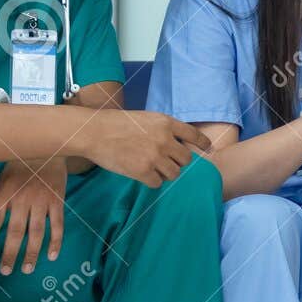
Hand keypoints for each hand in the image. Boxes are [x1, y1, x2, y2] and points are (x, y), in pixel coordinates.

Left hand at [0, 159, 67, 274]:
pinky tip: (51, 256)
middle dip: (10, 254)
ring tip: (26, 269)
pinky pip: (57, 225)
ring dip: (31, 253)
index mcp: (5, 193)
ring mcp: (42, 201)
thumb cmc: (19, 164)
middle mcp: (23, 199)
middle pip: (16, 232)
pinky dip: (55, 242)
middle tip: (6, 271)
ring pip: (36, 233)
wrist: (46, 148)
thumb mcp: (2, 179)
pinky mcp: (57, 201)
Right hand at [82, 109, 210, 186]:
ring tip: (150, 167)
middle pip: (185, 160)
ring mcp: (155, 156)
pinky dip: (151, 181)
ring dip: (165, 173)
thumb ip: (162, 130)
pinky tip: (140, 173)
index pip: (193, 135)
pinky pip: (158, 183)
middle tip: (163, 161)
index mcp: (165, 123)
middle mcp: (164, 139)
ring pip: (174, 174)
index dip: (203, 143)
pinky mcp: (144, 171)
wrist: (93, 132)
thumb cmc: (115, 124)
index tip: (208, 148)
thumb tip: (176, 145)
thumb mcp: (144, 118)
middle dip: (177, 162)